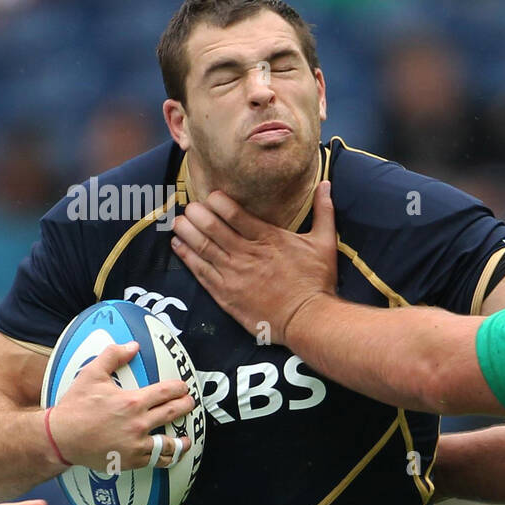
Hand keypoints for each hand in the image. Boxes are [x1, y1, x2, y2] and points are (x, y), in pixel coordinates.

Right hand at [47, 342, 194, 471]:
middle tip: (189, 404)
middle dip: (186, 406)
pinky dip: (166, 458)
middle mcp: (138, 423)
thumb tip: (132, 346)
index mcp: (132, 401)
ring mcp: (136, 444)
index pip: (167, 392)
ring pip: (169, 443)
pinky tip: (170, 455)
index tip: (183, 387)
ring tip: (186, 439)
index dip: (179, 388)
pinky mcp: (131, 460)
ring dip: (182, 440)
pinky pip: (156, 460)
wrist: (59, 438)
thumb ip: (112, 356)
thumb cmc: (75, 407)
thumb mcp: (91, 375)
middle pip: (173, 412)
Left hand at [170, 181, 338, 345]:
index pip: (233, 213)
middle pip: (211, 227)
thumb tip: (326, 185)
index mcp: (268, 238)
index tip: (211, 195)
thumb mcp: (325, 243)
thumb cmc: (317, 281)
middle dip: (196, 213)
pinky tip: (178, 245)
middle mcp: (246, 254)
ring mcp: (233, 275)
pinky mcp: (226, 294)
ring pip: (201, 247)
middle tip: (190, 207)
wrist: (309, 319)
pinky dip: (186, 256)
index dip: (217, 201)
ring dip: (186, 232)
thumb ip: (323, 212)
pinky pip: (200, 271)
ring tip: (178, 222)